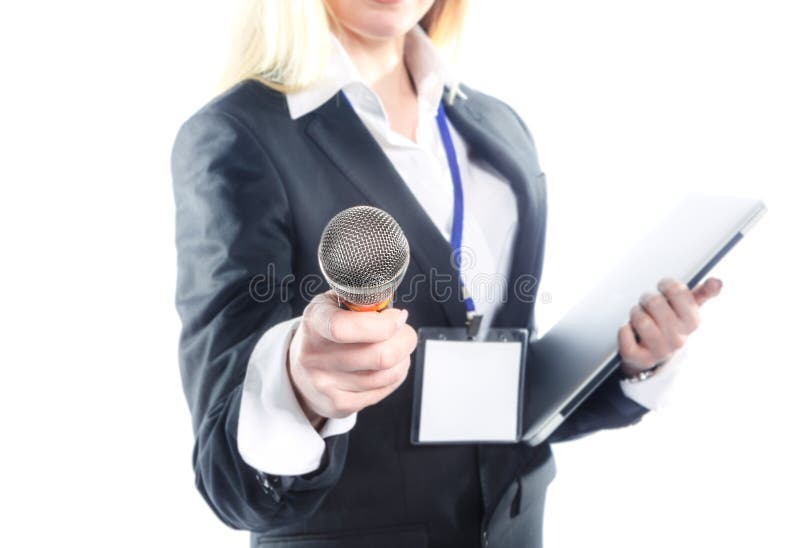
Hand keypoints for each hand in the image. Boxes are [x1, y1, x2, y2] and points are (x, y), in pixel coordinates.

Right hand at [287, 291, 416, 428]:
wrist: (301, 371)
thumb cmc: (327, 332)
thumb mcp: (335, 305)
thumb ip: (362, 303)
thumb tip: (396, 317)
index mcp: (314, 321)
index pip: (342, 327)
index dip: (381, 324)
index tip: (396, 317)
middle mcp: (314, 355)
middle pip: (380, 356)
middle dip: (404, 339)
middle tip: (403, 331)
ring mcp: (325, 383)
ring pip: (388, 374)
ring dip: (402, 357)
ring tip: (396, 347)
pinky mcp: (338, 403)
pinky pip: (384, 389)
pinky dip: (396, 375)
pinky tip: (388, 366)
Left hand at [618, 277, 722, 377]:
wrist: (653, 354)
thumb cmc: (669, 326)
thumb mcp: (686, 310)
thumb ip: (702, 294)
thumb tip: (717, 282)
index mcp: (692, 322)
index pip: (677, 291)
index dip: (666, 285)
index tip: (664, 287)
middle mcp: (678, 338)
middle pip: (654, 302)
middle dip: (647, 299)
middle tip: (648, 305)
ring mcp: (659, 351)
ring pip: (639, 318)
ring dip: (635, 313)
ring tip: (640, 317)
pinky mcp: (639, 358)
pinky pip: (624, 333)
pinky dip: (624, 329)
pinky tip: (631, 332)